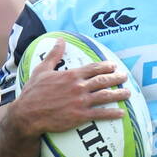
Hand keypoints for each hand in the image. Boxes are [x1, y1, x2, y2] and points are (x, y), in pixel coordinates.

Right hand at [12, 38, 130, 135]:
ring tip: (128, 93)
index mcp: (71, 75)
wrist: (28, 114)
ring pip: (105, 96)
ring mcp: (80, 102)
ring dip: (119, 94)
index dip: (105, 66)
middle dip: (116, 78)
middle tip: (125, 77)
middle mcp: (78, 87)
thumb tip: (60, 40)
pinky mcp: (80, 116)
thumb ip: (53, 55)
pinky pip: (100, 114)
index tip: (114, 65)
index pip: (93, 68)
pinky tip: (121, 113)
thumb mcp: (41, 70)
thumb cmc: (33, 92)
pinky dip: (112, 113)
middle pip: (103, 81)